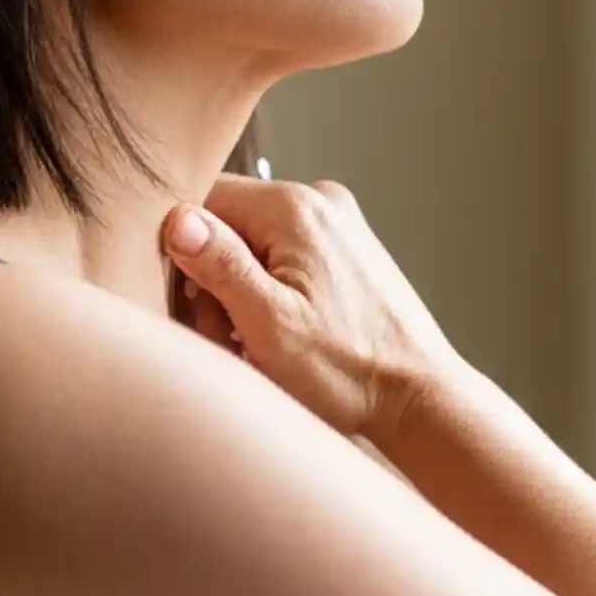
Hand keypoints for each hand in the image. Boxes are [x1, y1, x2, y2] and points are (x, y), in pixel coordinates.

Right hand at [163, 174, 462, 437]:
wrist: (418, 397)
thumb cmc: (348, 368)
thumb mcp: (268, 322)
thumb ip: (219, 263)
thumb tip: (176, 218)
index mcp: (295, 207)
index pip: (205, 198)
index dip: (183, 250)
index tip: (192, 301)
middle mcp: (320, 202)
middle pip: (229, 223)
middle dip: (215, 280)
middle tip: (228, 337)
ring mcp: (337, 226)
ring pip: (254, 245)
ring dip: (240, 293)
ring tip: (256, 344)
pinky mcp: (346, 251)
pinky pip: (284, 259)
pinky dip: (269, 294)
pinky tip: (279, 335)